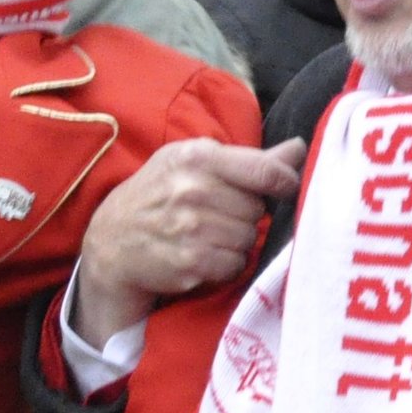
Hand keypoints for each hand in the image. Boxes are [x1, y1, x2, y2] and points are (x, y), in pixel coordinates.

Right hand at [71, 138, 304, 347]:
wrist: (111, 241)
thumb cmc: (158, 194)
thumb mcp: (193, 162)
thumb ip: (249, 159)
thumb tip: (300, 149)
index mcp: (197, 157)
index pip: (264, 170)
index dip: (285, 182)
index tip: (287, 188)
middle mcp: (193, 191)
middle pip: (258, 208)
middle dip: (246, 214)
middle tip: (221, 214)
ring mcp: (191, 228)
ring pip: (249, 238)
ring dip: (237, 241)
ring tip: (210, 235)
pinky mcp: (191, 262)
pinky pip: (235, 264)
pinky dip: (226, 264)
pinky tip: (204, 255)